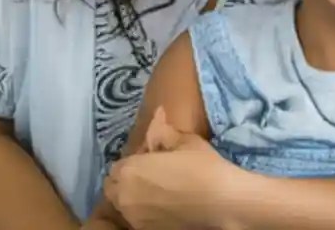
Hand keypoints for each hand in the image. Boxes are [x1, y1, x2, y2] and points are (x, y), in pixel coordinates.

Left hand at [103, 109, 239, 229]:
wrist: (221, 203)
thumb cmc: (204, 168)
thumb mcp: (186, 142)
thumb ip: (164, 132)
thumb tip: (158, 116)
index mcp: (130, 169)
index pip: (118, 166)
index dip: (133, 163)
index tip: (150, 163)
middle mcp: (124, 195)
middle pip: (113, 187)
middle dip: (126, 181)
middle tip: (149, 178)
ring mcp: (133, 217)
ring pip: (123, 205)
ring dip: (133, 198)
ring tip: (157, 194)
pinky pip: (137, 219)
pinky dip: (144, 213)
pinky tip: (165, 208)